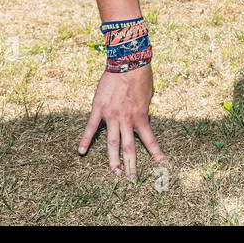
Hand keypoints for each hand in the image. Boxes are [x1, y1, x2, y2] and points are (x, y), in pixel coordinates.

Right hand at [78, 64, 166, 178]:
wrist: (128, 62)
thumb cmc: (141, 76)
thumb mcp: (149, 96)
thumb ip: (144, 110)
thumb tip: (143, 117)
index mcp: (141, 117)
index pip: (150, 140)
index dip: (156, 154)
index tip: (163, 165)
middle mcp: (127, 120)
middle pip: (129, 148)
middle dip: (131, 165)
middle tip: (132, 180)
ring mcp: (112, 116)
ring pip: (112, 143)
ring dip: (113, 160)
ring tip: (114, 173)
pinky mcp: (99, 109)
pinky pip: (91, 127)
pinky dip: (85, 140)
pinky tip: (81, 152)